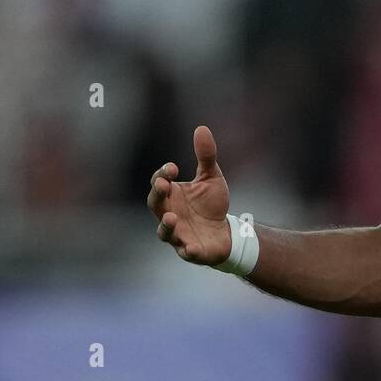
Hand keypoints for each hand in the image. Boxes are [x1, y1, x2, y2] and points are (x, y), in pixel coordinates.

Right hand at [146, 125, 231, 264]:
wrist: (226, 232)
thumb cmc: (212, 204)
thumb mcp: (211, 177)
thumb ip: (206, 156)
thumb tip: (201, 128)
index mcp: (171, 195)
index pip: (159, 183)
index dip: (162, 175)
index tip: (173, 168)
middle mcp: (169, 213)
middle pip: (154, 205)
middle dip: (157, 195)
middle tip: (163, 185)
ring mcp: (178, 234)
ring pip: (164, 232)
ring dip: (166, 226)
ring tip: (171, 217)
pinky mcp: (191, 250)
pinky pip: (186, 251)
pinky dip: (188, 250)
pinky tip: (192, 247)